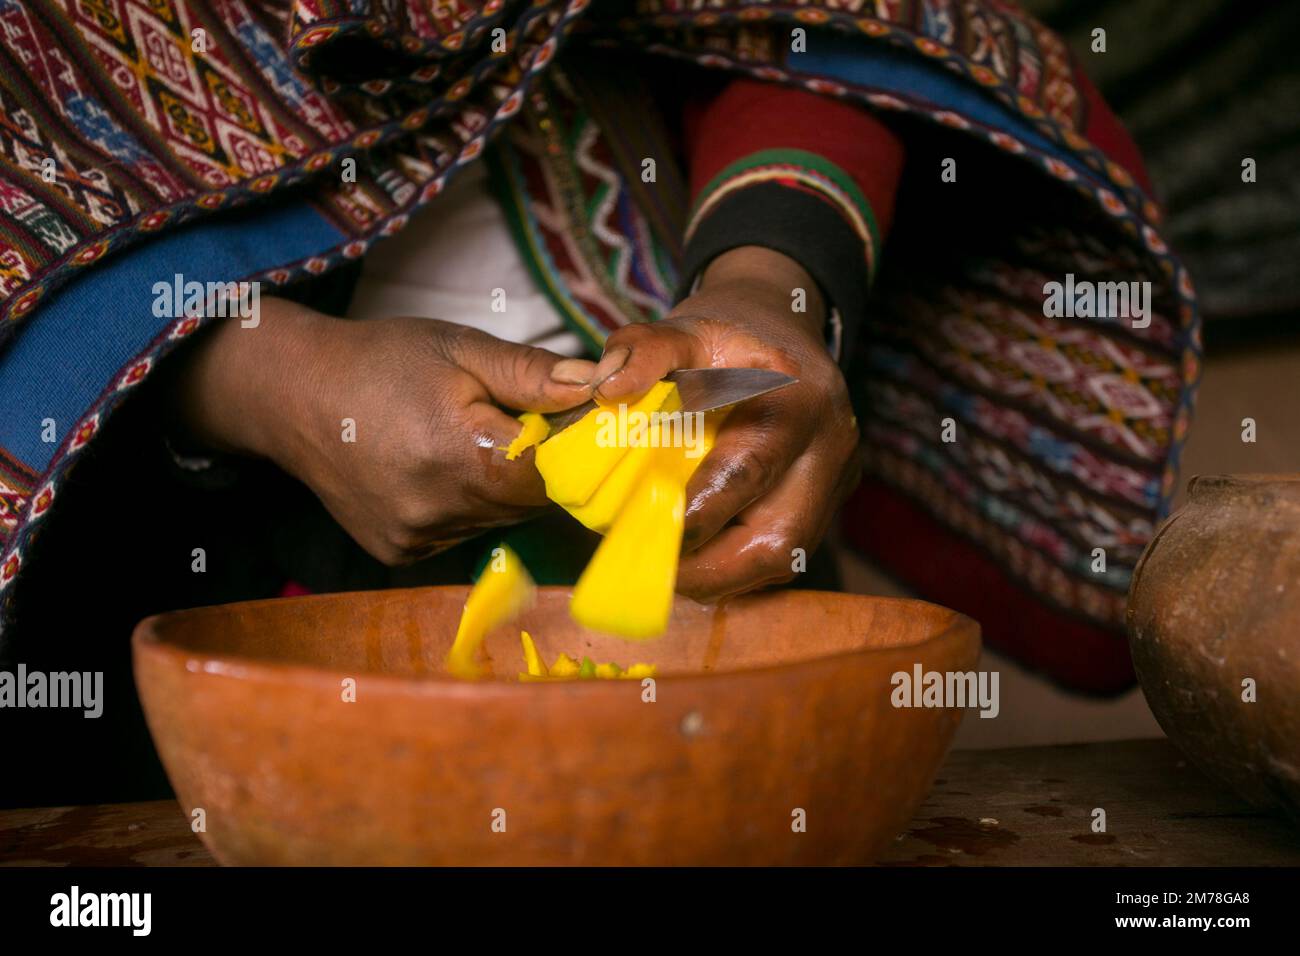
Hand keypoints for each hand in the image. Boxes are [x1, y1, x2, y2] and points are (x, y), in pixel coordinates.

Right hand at [171, 297, 595, 564]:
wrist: (294, 397)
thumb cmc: (383, 361)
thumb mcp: (460, 348)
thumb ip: (531, 373)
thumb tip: (599, 386)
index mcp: (460, 455)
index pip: (556, 472)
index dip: (575, 446)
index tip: (577, 420)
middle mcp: (439, 510)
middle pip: (531, 501)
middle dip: (540, 463)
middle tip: (514, 419)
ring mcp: (418, 538)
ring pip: (500, 518)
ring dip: (503, 485)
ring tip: (466, 438)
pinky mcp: (402, 552)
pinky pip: (464, 531)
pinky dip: (467, 503)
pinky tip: (436, 467)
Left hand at [591, 246, 861, 601]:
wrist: (783, 330)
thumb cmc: (729, 336)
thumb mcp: (684, 328)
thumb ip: (644, 350)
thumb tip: (606, 389)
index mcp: (797, 397)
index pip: (747, 472)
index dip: (694, 514)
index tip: (640, 533)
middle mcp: (831, 444)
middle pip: (778, 538)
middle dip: (709, 567)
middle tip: (649, 568)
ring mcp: (838, 478)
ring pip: (785, 556)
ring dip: (723, 574)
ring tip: (669, 566)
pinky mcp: (831, 499)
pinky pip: (787, 551)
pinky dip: (738, 564)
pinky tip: (699, 556)